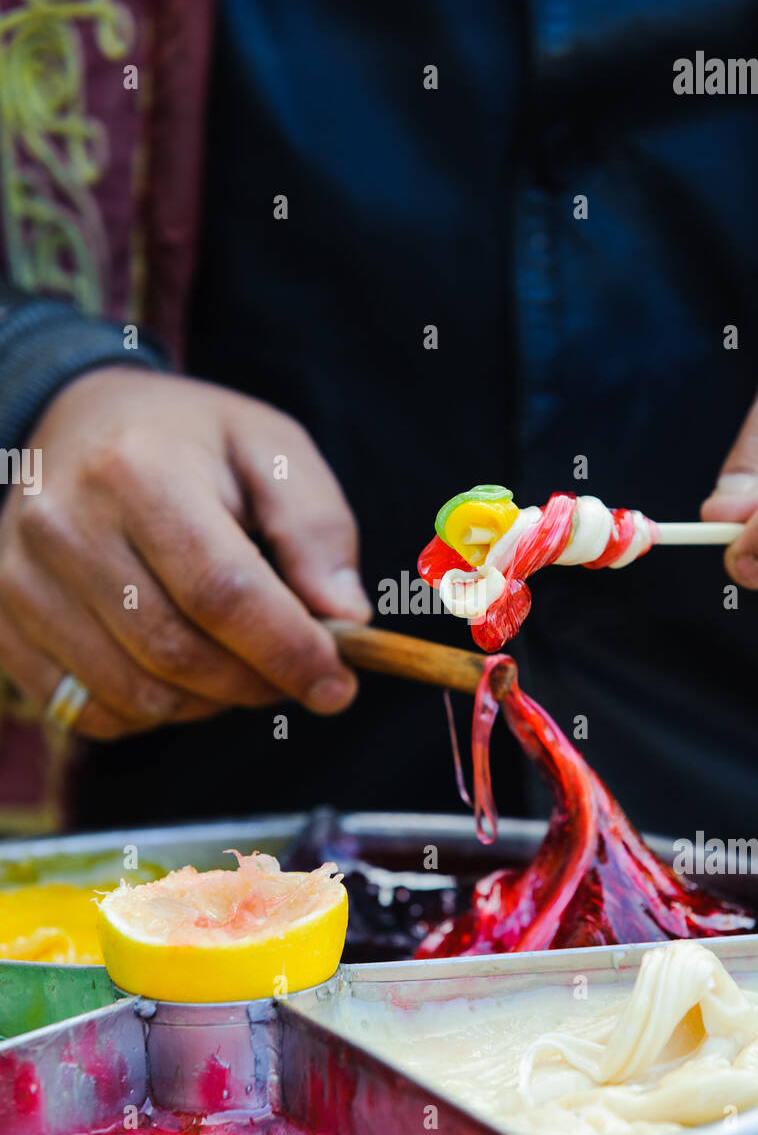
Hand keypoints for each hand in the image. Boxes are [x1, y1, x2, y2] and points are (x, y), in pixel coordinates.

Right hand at [0, 366, 370, 737]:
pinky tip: (176, 669)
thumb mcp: (271, 450)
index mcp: (139, 470)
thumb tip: (346, 619)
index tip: (337, 685)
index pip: (222, 592)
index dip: (288, 651)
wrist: (78, 422)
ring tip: (237, 663)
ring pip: (135, 694)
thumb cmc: (191, 442)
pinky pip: (89, 711)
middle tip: (295, 672)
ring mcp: (21, 579)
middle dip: (255, 683)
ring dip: (207, 702)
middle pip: (177, 653)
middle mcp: (65, 525)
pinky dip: (151, 712)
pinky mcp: (3, 622)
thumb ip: (317, 529)